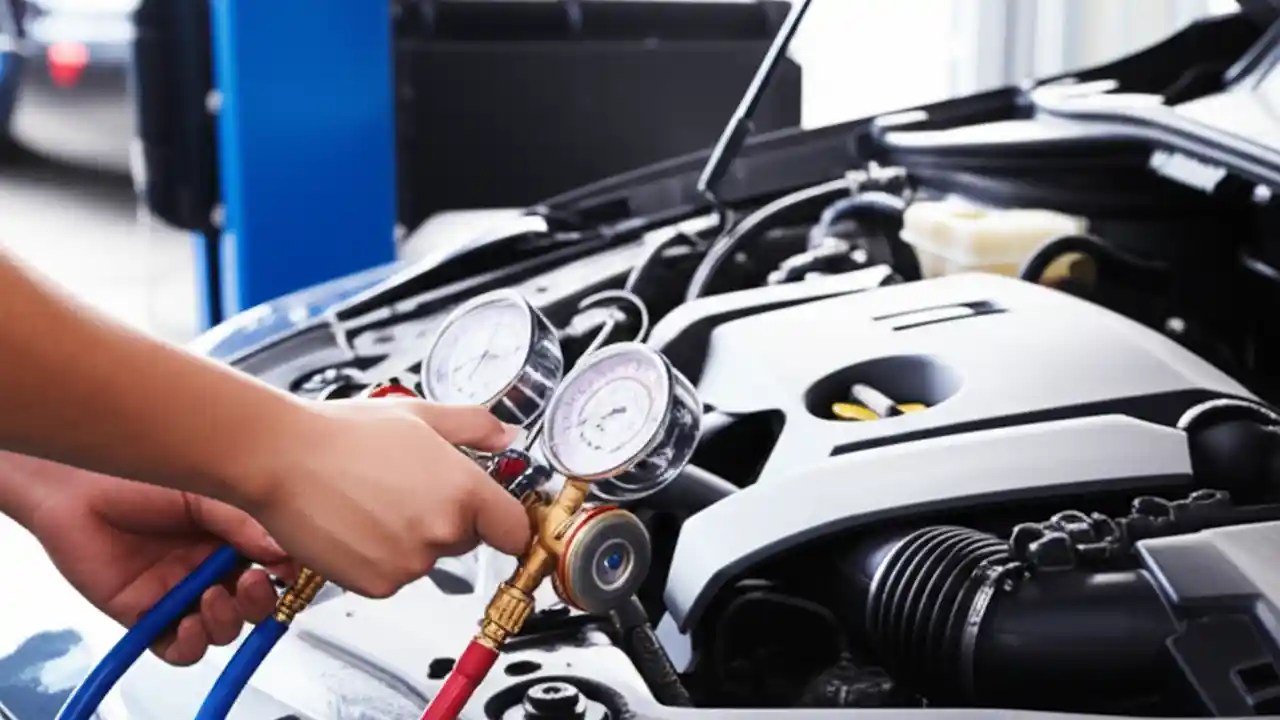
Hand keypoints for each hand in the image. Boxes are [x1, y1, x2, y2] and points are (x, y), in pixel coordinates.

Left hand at [13, 455, 291, 665]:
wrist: (74, 487)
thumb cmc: (134, 476)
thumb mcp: (202, 491)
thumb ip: (242, 521)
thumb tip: (284, 550)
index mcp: (232, 533)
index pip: (275, 563)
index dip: (287, 571)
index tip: (289, 567)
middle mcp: (211, 565)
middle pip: (255, 603)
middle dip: (261, 600)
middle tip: (252, 582)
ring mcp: (181, 592)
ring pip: (224, 628)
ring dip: (228, 620)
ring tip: (214, 597)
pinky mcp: (148, 616)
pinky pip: (180, 648)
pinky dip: (193, 645)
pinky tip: (190, 623)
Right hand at [242, 399, 530, 598]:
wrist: (281, 458)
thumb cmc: (343, 434)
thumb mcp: (420, 415)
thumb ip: (474, 426)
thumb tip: (507, 435)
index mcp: (463, 490)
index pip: (515, 530)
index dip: (506, 523)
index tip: (497, 519)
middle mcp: (443, 531)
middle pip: (467, 540)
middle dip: (446, 519)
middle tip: (405, 488)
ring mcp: (411, 562)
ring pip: (426, 558)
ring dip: (408, 538)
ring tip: (372, 500)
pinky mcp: (378, 585)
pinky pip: (392, 575)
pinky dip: (378, 557)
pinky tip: (355, 524)